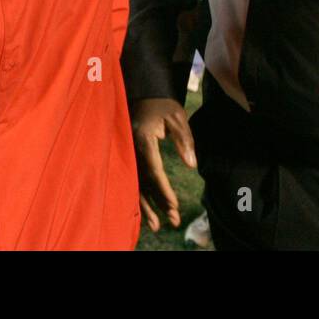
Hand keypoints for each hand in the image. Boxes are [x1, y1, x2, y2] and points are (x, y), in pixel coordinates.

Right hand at [131, 97, 196, 231]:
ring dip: (147, 206)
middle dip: (158, 204)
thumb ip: (185, 140)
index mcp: (143, 138)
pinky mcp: (127, 155)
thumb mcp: (178, 118)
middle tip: (171, 221)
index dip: (164, 190)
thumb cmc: (163, 105)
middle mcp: (132, 148)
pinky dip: (140, 196)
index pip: (154, 170)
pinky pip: (132, 179)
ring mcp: (127, 152)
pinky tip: (146, 210)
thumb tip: (191, 164)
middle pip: (144, 182)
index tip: (174, 206)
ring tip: (157, 226)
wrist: (144, 93)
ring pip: (136, 184)